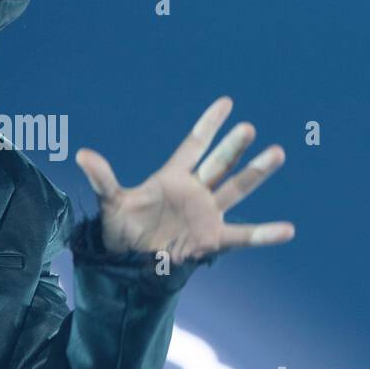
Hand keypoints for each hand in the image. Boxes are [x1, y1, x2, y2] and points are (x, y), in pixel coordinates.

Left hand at [74, 96, 294, 263]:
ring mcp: (207, 215)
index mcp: (172, 178)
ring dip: (255, 173)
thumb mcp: (112, 203)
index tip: (227, 103)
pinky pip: (244, 236)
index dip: (209, 125)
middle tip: (247, 128)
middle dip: (232, 147)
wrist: (130, 265)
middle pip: (219, 163)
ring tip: (277, 153)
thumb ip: (103, 178)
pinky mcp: (213, 239)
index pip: (194, 145)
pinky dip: (265, 234)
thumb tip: (81, 154)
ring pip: (236, 189)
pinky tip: (288, 230)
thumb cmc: (123, 231)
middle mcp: (195, 192)